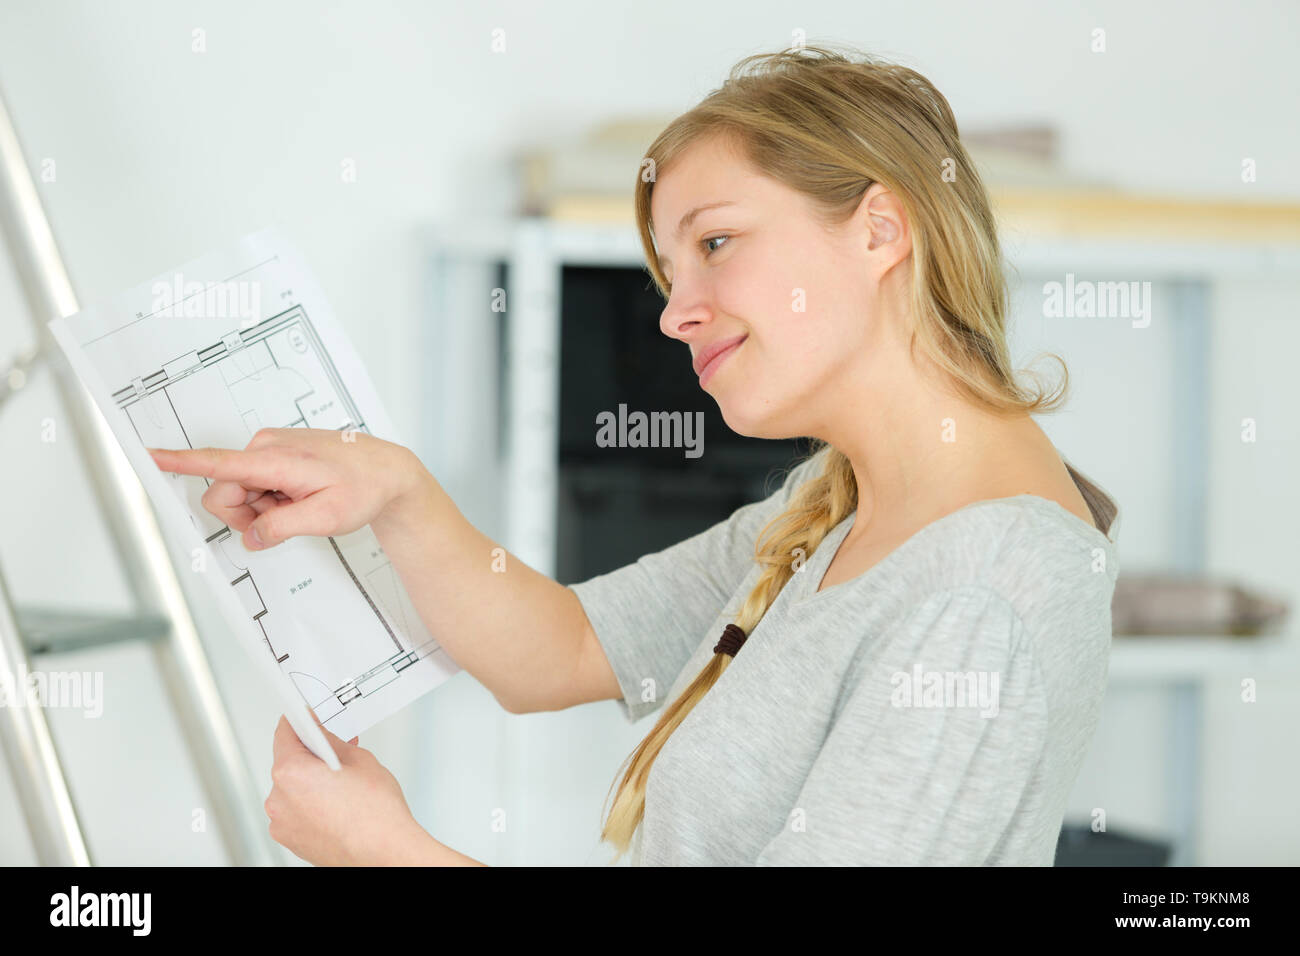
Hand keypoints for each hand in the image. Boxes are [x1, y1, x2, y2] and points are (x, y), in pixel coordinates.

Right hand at [146, 427, 424, 549]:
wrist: (387, 470)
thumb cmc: (363, 487)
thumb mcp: (327, 518)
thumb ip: (282, 527)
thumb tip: (251, 535)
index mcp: (276, 460)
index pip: (218, 462)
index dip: (179, 462)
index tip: (147, 454)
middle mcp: (266, 447)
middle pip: (223, 492)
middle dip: (244, 514)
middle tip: (285, 518)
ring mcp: (269, 449)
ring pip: (238, 492)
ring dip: (261, 508)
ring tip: (298, 504)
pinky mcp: (273, 454)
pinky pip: (253, 485)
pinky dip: (270, 499)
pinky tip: (298, 496)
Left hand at [264, 713, 435, 865]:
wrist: (384, 851)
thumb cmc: (375, 813)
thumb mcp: (359, 759)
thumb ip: (333, 744)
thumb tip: (325, 739)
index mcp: (290, 771)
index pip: (285, 732)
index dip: (300, 720)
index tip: (306, 718)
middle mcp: (278, 798)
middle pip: (288, 763)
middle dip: (311, 755)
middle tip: (336, 753)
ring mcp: (283, 823)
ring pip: (293, 789)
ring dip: (311, 782)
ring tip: (342, 786)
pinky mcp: (291, 840)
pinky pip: (296, 812)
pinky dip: (311, 805)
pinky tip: (337, 805)